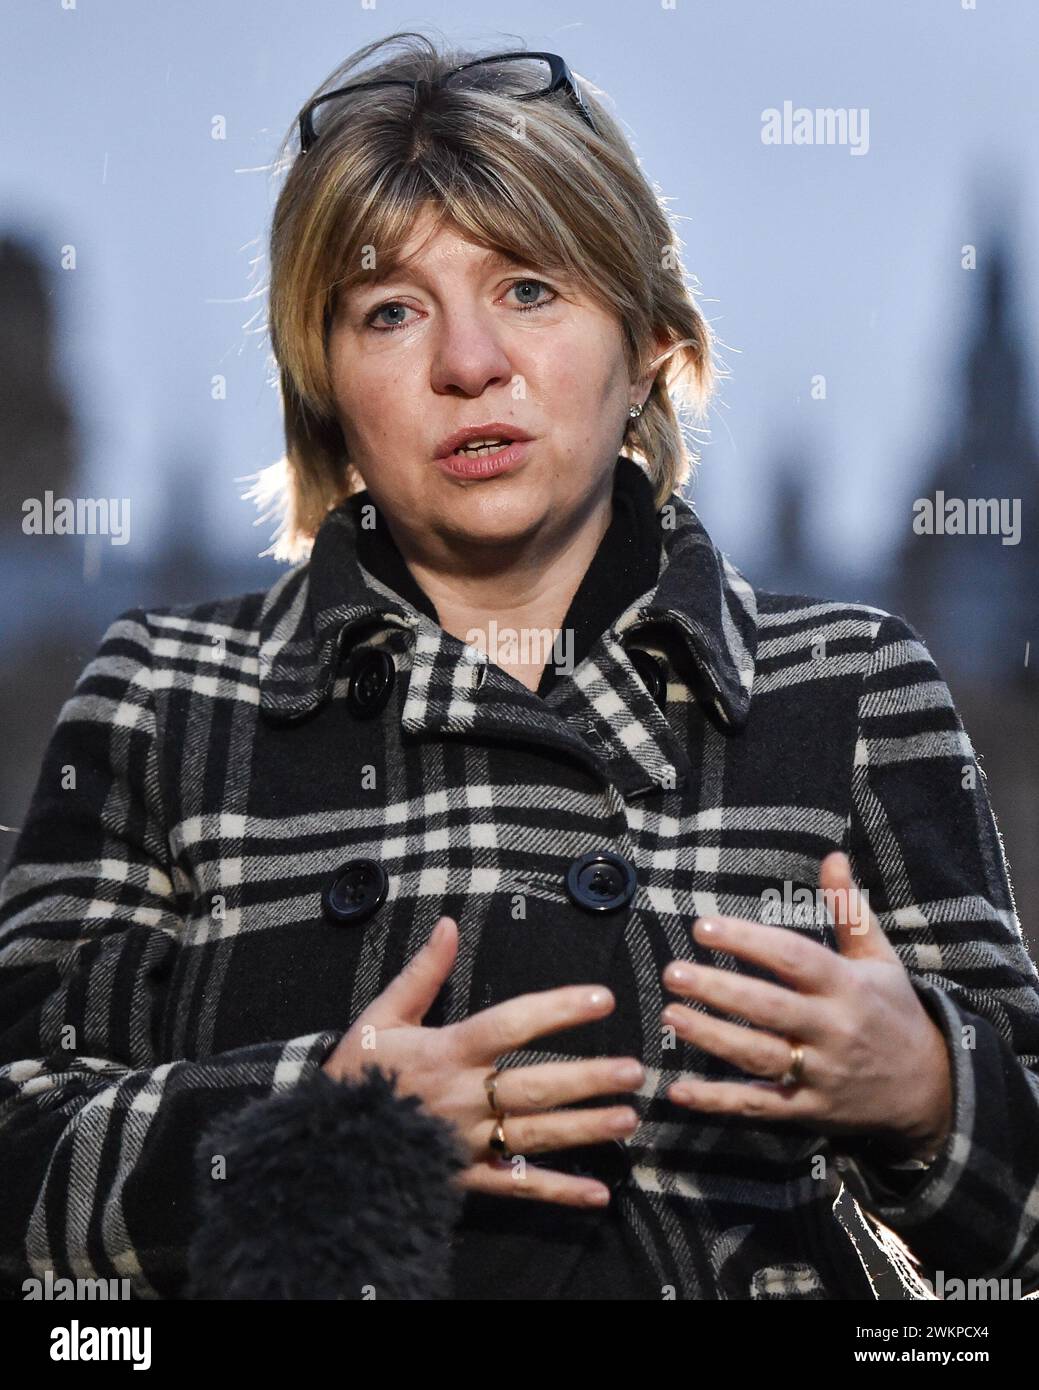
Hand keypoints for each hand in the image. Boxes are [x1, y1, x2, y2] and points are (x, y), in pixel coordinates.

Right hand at [322, 916, 644, 1205]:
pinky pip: (517, 1186)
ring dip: (584, 1129)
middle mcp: (462, 1098)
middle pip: (533, 1088)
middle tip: (632, 1071)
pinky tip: (598, 1194)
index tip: (601, 997)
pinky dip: (559, 1192)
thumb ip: (422, 973)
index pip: (510, 1025)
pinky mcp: (466, 1179)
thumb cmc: (355, 1074)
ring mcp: (466, 1142)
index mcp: (445, 1052)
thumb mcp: (381, 1016)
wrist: (324, 1144)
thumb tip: (449, 924)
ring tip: (628, 1120)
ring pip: (534, 1137)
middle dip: (586, 1080)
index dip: (557, 1010)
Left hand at [660, 852, 952, 1159]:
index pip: (793, 957)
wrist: (931, 1090)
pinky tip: (679, 1091)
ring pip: (760, 1055)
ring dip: (712, 1038)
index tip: (703, 927)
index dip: (748, 941)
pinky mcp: (809, 1110)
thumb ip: (850, 909)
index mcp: (849, 986)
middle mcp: (834, 1030)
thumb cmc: (893, 1012)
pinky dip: (718, 1102)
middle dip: (720, 990)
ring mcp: (821, 1074)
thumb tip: (832, 856)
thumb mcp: (880, 959)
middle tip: (673, 972)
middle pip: (770, 1008)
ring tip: (671, 1015)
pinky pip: (759, 1105)